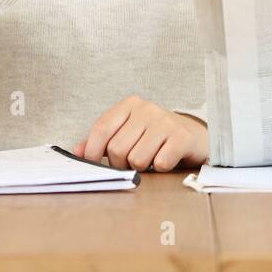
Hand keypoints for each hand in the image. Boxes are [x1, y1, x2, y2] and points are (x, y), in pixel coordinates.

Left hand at [73, 96, 208, 170]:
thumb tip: (77, 151)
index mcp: (130, 104)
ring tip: (151, 158)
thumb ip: (102, 141)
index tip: (93, 164)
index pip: (101, 129)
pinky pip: (160, 163)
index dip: (93, 151)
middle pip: (117, 149)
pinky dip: (161, 167)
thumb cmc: (155, 136)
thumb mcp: (128, 132)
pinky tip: (166, 158)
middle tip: (132, 162)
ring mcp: (165, 121)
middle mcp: (147, 109)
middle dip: (121, 164)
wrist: (194, 135)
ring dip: (142, 167)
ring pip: (137, 159)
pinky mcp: (181, 137)